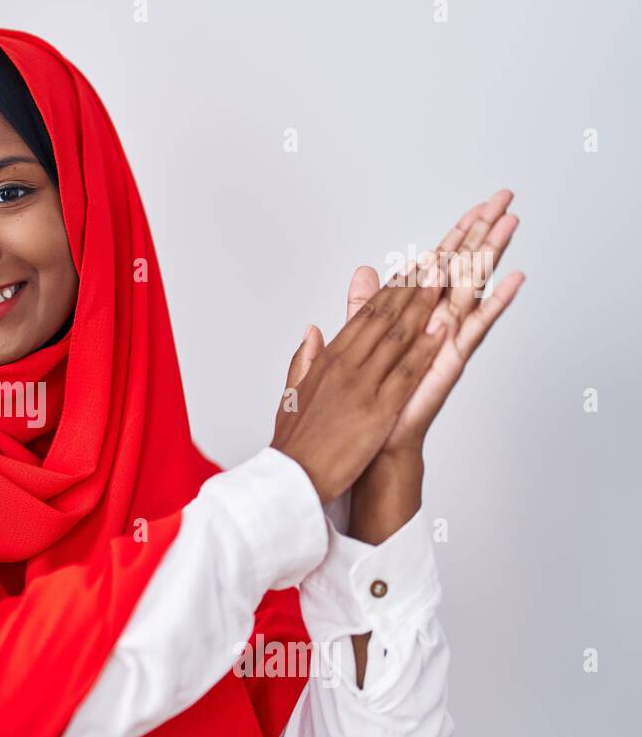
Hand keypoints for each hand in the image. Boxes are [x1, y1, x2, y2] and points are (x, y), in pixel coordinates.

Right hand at [270, 273, 448, 505]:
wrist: (292, 477)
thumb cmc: (294, 442)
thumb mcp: (292, 393)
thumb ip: (304, 358)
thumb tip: (313, 330)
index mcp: (326, 361)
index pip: (363, 317)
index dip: (389, 290)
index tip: (409, 269)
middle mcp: (345, 366)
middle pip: (384, 317)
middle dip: (412, 286)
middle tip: (436, 260)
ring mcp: (362, 386)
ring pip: (398, 337)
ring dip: (424, 306)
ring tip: (445, 280)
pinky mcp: (378, 410)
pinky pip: (406, 373)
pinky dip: (425, 349)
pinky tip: (443, 329)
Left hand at [291, 190, 524, 460]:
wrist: (372, 446)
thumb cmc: (370, 404)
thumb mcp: (358, 343)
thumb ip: (365, 306)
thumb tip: (363, 272)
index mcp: (413, 319)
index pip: (436, 269)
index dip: (454, 238)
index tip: (472, 207)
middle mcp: (434, 326)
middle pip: (461, 271)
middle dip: (480, 234)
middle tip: (502, 199)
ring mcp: (445, 342)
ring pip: (471, 290)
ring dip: (492, 255)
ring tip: (511, 222)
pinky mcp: (448, 363)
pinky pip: (474, 330)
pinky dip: (494, 304)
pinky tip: (513, 279)